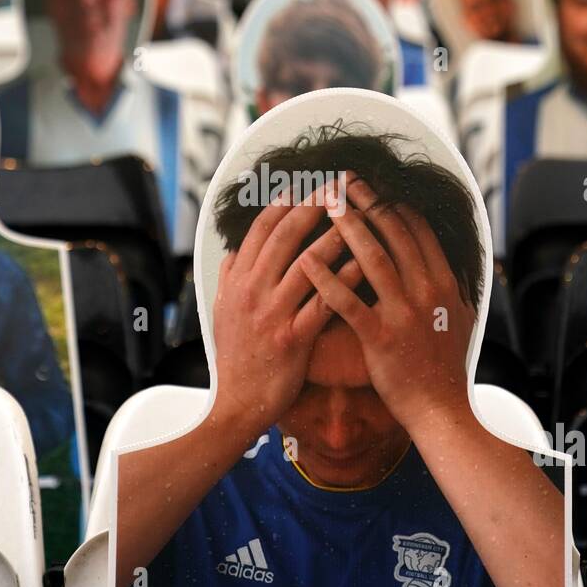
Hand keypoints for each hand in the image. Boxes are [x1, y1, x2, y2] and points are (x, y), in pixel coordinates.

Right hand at [212, 179, 362, 428]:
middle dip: (315, 205)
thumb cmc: (235, 358)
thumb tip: (236, 251)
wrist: (237, 405)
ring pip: (308, 263)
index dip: (286, 200)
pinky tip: (365, 265)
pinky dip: (345, 280)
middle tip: (340, 184)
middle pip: (286, 235)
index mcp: (238, 280)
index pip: (262, 228)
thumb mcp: (221, 313)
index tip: (309, 182)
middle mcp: (252, 291)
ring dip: (336, 235)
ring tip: (361, 214)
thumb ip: (229, 279)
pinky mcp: (293, 338)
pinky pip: (324, 302)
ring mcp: (272, 314)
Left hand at [299, 173, 474, 429]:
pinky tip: (305, 260)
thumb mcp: (458, 318)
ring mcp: (404, 313)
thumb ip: (448, 286)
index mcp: (443, 281)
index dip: (391, 202)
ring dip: (346, 226)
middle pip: (394, 233)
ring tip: (324, 203)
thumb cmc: (443, 365)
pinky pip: (348, 302)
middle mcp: (426, 290)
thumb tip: (443, 261)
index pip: (417, 228)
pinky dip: (326, 278)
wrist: (440, 408)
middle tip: (340, 181)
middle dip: (365, 201)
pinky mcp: (381, 337)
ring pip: (372, 258)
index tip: (369, 186)